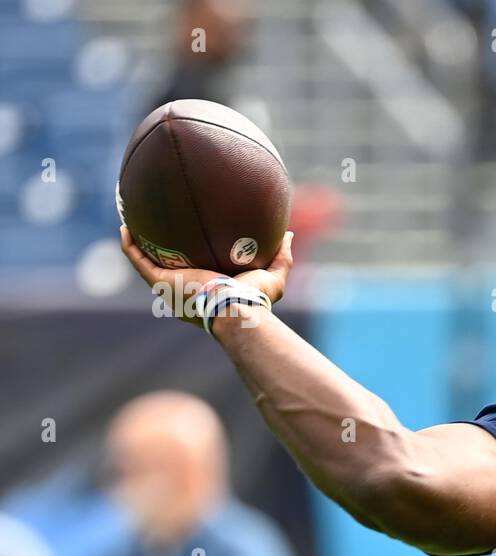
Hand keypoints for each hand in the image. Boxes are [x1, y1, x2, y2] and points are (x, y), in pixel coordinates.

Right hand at [119, 225, 293, 327]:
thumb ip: (281, 255)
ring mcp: (169, 287)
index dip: (190, 259)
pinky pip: (138, 261)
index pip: (196, 275)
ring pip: (147, 264)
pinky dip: (130, 245)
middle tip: (158, 230)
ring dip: (137, 245)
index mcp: (207, 291)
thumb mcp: (273, 276)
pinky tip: (125, 227)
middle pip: (168, 269)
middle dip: (160, 251)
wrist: (236, 310)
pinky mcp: (160, 282)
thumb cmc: (256, 300)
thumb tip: (287, 234)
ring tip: (132, 223)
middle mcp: (184, 291)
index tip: (190, 241)